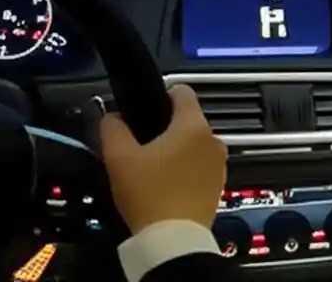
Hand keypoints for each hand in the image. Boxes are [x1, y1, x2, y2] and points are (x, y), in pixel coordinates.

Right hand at [100, 84, 226, 232]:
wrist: (173, 242)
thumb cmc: (148, 193)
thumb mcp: (118, 157)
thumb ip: (112, 127)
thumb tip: (113, 117)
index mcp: (193, 125)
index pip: (180, 90)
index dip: (157, 95)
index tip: (140, 113)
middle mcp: (213, 140)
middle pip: (185, 119)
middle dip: (163, 127)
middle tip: (138, 145)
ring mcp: (220, 165)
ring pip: (193, 144)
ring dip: (175, 150)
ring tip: (150, 168)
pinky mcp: (218, 186)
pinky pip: (199, 166)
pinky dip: (184, 169)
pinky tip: (164, 184)